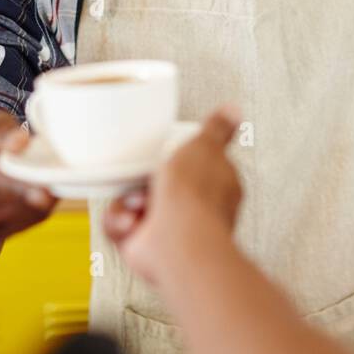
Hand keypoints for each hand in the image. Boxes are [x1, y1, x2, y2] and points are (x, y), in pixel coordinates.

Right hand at [103, 105, 241, 284]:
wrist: (178, 242)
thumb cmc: (195, 197)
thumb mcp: (206, 145)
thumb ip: (217, 128)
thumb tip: (234, 109)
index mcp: (216, 182)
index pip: (192, 162)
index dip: (174, 154)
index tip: (164, 152)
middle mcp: (195, 207)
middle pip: (156, 181)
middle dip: (142, 177)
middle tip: (144, 176)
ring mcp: (170, 227)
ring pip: (133, 202)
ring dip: (129, 200)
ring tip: (139, 203)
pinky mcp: (144, 244)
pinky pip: (120, 225)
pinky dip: (120, 221)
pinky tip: (130, 221)